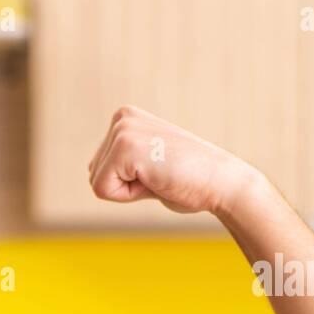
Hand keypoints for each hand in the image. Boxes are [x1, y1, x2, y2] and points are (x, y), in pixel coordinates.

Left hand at [87, 105, 259, 215]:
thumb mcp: (147, 163)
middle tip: (159, 176)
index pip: (98, 168)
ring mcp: (123, 129)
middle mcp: (121, 118)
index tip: (156, 172)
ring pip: (97, 182)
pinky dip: (127, 195)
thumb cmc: (188, 180)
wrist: (220, 182)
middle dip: (124, 186)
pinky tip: (155, 179)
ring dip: (127, 190)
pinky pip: (102, 189)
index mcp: (125, 118)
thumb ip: (122, 164)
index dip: (125, 183)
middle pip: (94, 174)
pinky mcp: (125, 147)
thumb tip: (93, 172)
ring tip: (158, 176)